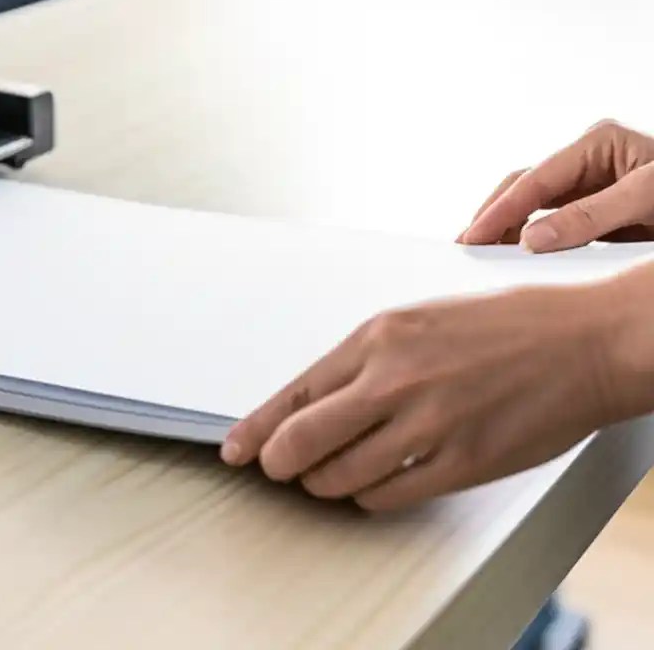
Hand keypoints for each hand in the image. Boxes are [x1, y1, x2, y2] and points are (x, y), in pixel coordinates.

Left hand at [219, 266, 653, 510]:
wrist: (584, 342)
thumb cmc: (506, 327)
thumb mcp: (420, 322)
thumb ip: (364, 361)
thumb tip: (311, 401)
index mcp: (379, 336)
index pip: (293, 393)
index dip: (255, 429)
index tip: (235, 449)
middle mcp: (394, 379)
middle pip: (300, 442)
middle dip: (279, 464)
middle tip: (279, 470)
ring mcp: (427, 425)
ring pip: (339, 477)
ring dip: (326, 484)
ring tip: (333, 475)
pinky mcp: (461, 463)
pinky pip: (387, 497)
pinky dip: (370, 496)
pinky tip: (376, 483)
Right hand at [461, 119, 653, 251]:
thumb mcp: (647, 196)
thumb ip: (590, 216)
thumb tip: (531, 239)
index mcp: (599, 143)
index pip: (535, 178)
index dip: (501, 210)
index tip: (474, 238)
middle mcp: (591, 161)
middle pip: (526, 188)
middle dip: (494, 217)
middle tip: (467, 249)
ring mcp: (595, 188)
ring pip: (537, 209)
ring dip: (511, 231)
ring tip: (485, 258)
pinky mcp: (602, 215)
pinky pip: (558, 228)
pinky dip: (537, 243)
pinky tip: (520, 259)